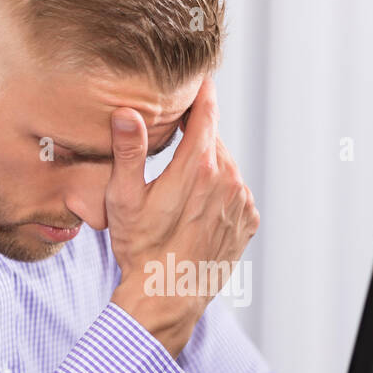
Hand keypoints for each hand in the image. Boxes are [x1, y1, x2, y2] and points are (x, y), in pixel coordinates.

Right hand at [106, 75, 258, 357]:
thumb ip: (127, 151)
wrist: (166, 296)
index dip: (201, 91)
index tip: (198, 77)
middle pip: (213, 140)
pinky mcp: (248, 221)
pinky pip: (235, 193)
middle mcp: (229, 179)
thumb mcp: (124, 199)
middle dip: (195, 137)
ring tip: (179, 187)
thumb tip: (128, 112)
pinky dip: (219, 193)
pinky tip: (195, 210)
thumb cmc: (140, 249)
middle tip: (170, 145)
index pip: (206, 112)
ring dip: (207, 167)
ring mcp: (242, 202)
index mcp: (199, 167)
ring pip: (225, 166)